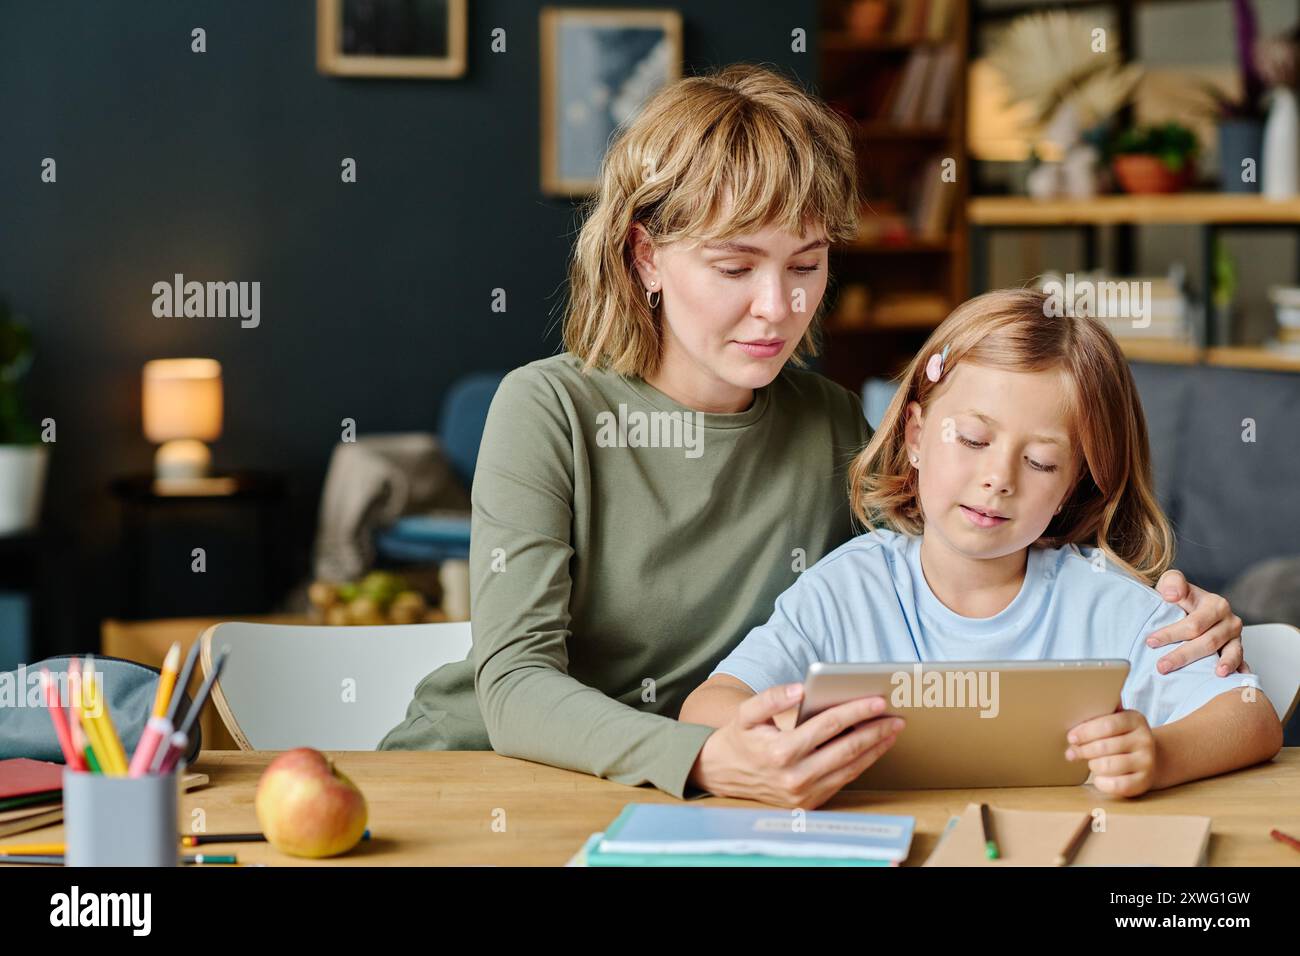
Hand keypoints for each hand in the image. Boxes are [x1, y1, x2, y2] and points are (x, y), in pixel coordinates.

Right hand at [689, 683, 903, 808]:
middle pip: (847, 749)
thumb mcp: (746, 713)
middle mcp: (795, 777)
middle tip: (897, 718)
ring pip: (850, 769)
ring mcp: (803, 794)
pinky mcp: (808, 803)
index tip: (878, 701)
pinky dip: (861, 764)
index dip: (856, 712)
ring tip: (892, 732)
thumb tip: (798, 689)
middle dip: (875, 731)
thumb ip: (771, 697)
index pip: (829, 726)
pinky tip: (873, 749)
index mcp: (780, 752)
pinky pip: (842, 781)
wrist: (721, 774)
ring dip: (875, 750)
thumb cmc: (738, 739)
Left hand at [1066, 709, 1156, 796]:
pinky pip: (1117, 785)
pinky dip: (1102, 783)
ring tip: (1090, 763)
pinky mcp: (1144, 781)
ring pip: (1109, 766)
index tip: (1071, 738)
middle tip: (1072, 753)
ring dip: (1093, 765)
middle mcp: (1144, 740)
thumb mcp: (1115, 721)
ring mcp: (1146, 761)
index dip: (1085, 732)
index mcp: (1135, 720)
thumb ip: (1096, 720)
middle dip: (1083, 750)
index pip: (1107, 725)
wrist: (1153, 757)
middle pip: (1105, 746)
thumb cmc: (1122, 737)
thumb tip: (1071, 736)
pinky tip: (1098, 778)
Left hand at [1147, 569, 1243, 676]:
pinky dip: (1239, 672)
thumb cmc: (1180, 596)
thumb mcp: (1173, 582)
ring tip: (1213, 675)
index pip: (1194, 623)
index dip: (1172, 634)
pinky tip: (1234, 682)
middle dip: (1183, 655)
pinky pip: (1242, 663)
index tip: (1151, 642)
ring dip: (1221, 665)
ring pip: (1229, 653)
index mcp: (1216, 605)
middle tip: (1162, 666)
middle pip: (1208, 641)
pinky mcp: (1238, 651)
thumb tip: (1171, 595)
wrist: (1192, 605)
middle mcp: (1230, 621)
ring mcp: (1236, 638)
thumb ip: (1172, 583)